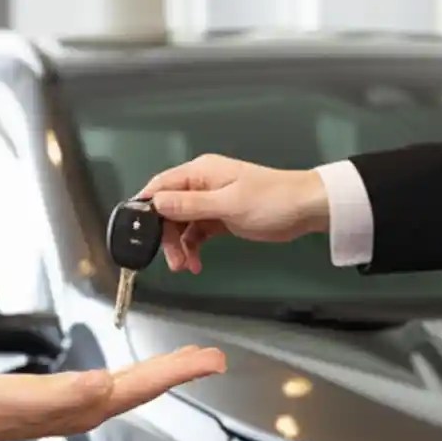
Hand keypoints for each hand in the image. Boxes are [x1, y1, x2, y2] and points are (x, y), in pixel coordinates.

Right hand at [0, 346, 227, 440]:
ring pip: (134, 387)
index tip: (211, 360)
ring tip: (185, 361)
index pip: (145, 384)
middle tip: (212, 358)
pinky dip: (134, 374)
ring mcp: (80, 406)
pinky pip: (114, 385)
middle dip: (181, 372)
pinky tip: (131, 372)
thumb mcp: (28, 395)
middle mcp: (91, 408)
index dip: (181, 372)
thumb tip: (103, 385)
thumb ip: (66, 392)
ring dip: (161, 373)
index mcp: (89, 406)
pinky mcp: (67, 398)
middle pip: (147, 387)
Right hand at [138, 154, 328, 272]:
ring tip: (185, 267)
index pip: (160, 186)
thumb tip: (156, 203)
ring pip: (181, 224)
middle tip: (172, 261)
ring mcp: (210, 201)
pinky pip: (197, 233)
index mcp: (200, 173)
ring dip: (179, 246)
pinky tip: (196, 264)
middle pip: (168, 210)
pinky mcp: (220, 217)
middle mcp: (201, 184)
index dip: (145, 208)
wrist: (306, 208)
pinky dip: (194, 248)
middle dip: (166, 236)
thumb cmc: (272, 201)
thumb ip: (190, 205)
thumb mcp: (228, 204)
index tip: (135, 232)